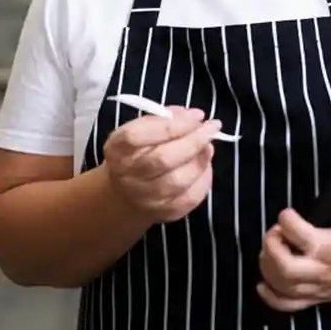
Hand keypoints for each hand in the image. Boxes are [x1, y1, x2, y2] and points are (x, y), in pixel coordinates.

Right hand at [102, 107, 220, 223]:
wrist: (126, 193)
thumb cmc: (137, 152)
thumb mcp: (141, 129)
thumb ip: (165, 119)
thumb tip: (195, 117)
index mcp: (117, 149)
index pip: (140, 136)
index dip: (172, 125)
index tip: (198, 116)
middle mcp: (128, 175)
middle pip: (163, 159)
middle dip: (194, 140)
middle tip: (212, 127)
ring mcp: (145, 198)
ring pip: (179, 180)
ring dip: (201, 160)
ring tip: (208, 146)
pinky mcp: (163, 213)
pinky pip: (190, 197)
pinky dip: (204, 179)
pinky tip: (205, 166)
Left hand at [257, 170, 330, 311]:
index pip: (301, 238)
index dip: (286, 221)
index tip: (287, 212)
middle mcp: (327, 270)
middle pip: (286, 269)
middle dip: (271, 247)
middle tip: (274, 232)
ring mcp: (323, 287)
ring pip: (284, 287)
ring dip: (267, 267)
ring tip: (271, 248)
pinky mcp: (322, 297)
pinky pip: (290, 306)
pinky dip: (272, 297)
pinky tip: (262, 283)